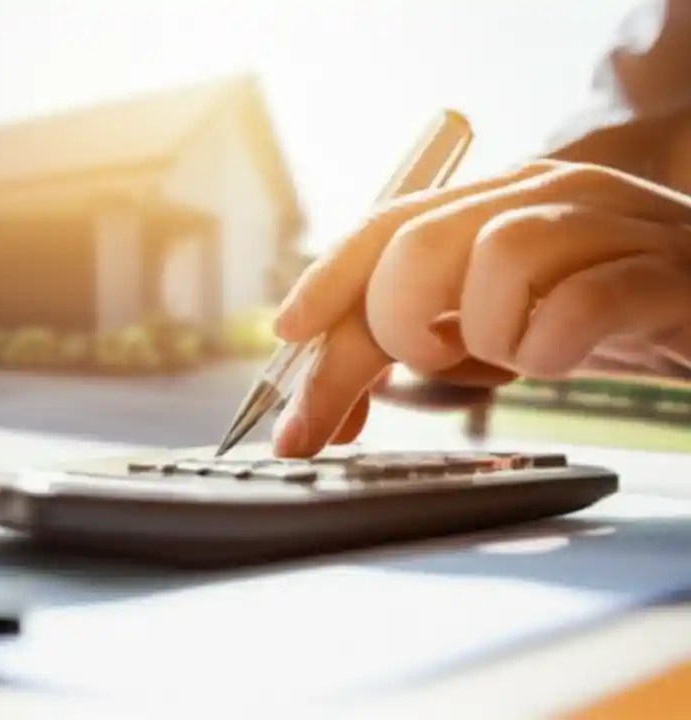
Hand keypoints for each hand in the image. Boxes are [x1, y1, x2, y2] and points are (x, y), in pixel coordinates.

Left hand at [271, 160, 690, 456]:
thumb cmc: (603, 314)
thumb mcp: (495, 322)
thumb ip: (418, 338)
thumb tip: (327, 397)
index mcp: (495, 200)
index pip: (385, 226)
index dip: (328, 280)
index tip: (286, 335)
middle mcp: (545, 195)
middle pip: (418, 247)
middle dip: (380, 334)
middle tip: (396, 381)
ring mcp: (608, 224)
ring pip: (496, 257)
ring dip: (483, 333)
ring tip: (511, 358)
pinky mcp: (665, 271)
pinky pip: (577, 306)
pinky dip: (551, 348)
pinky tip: (564, 358)